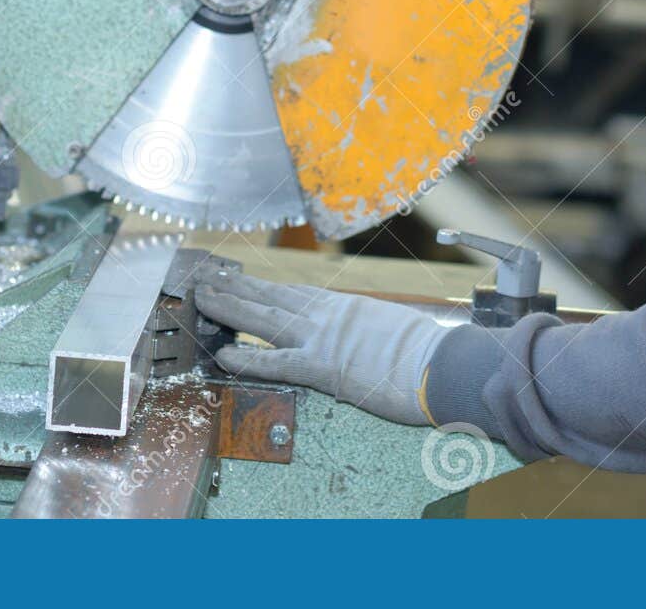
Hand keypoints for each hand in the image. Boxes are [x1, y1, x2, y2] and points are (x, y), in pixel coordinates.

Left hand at [193, 267, 448, 424]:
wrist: (443, 363)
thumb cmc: (427, 353)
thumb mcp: (390, 328)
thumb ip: (365, 329)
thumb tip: (363, 335)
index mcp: (344, 308)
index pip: (292, 293)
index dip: (261, 287)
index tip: (239, 278)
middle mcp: (327, 316)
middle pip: (271, 297)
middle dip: (236, 288)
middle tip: (207, 279)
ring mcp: (323, 339)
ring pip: (264, 319)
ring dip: (230, 309)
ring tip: (202, 299)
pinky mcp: (324, 367)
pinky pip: (277, 362)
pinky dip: (248, 358)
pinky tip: (223, 355)